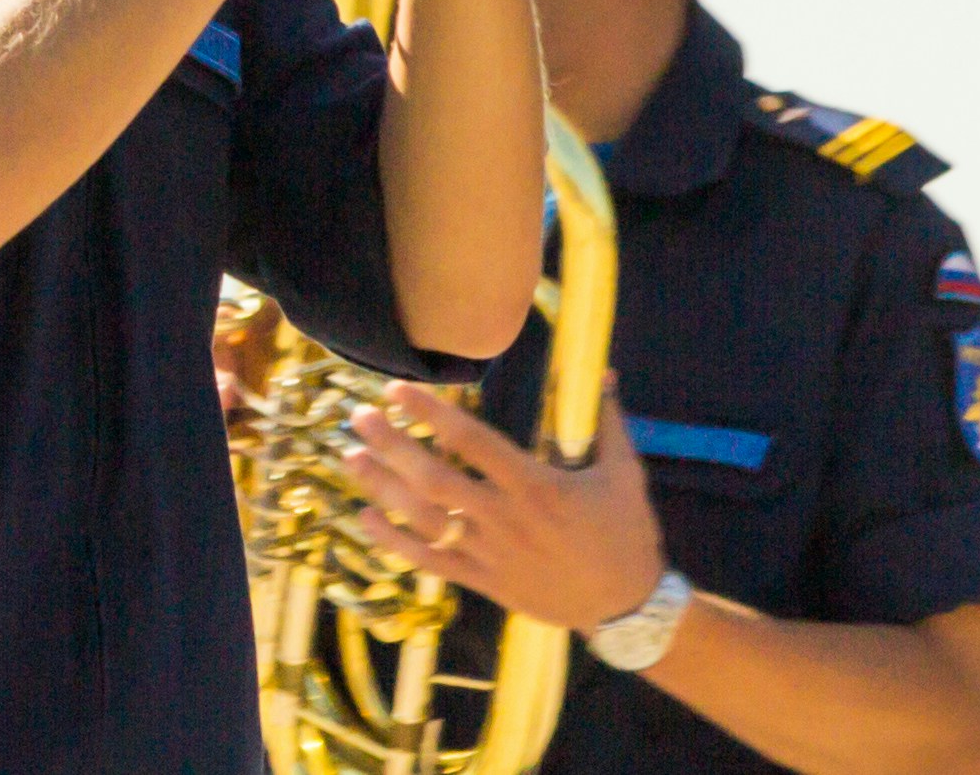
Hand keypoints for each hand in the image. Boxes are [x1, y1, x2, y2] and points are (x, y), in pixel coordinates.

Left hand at [338, 381, 669, 633]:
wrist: (628, 609)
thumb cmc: (627, 536)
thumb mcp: (625, 475)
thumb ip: (607, 422)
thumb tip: (604, 371)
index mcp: (537, 486)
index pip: (472, 442)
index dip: (431, 414)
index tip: (397, 390)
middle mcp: (505, 518)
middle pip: (435, 478)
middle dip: (391, 446)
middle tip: (358, 417)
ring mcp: (490, 553)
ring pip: (424, 519)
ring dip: (383, 487)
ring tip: (350, 456)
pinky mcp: (484, 583)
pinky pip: (430, 561)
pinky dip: (394, 541)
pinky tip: (364, 516)